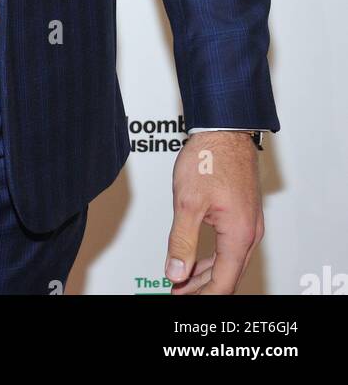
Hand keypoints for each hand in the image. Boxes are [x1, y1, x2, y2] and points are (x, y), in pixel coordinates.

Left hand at [166, 131, 263, 293]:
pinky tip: (196, 257)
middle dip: (202, 288)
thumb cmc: (209, 157)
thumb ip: (182, 241)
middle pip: (228, 274)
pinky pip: (230, 245)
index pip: (223, 281)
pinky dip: (212, 257)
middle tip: (178, 293)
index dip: (201, 295)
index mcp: (238, 234)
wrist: (224, 127)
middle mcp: (249, 231)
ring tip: (182, 280)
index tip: (181, 299)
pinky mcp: (243, 212)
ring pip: (229, 260)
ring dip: (205, 273)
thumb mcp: (187, 202)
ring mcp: (249, 221)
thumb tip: (176, 272)